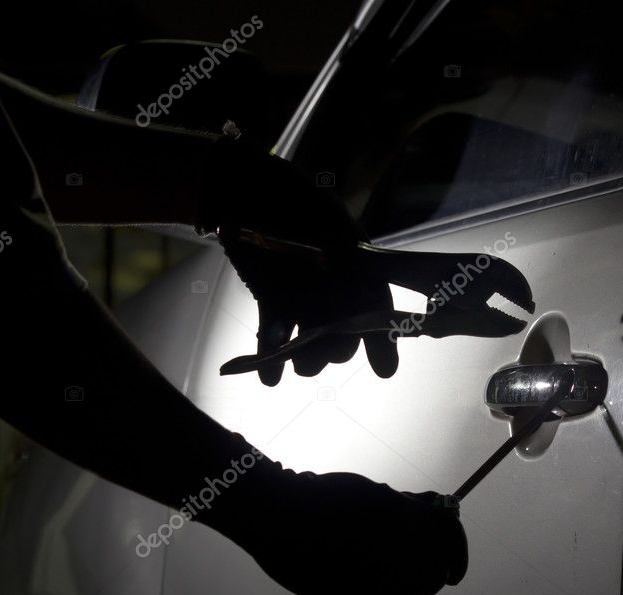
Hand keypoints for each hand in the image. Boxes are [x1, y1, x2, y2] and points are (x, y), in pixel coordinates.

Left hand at [197, 137, 397, 384]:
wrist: (239, 187)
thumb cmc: (288, 195)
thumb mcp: (326, 218)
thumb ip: (344, 251)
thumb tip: (360, 284)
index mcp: (356, 265)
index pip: (378, 307)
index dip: (382, 339)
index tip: (383, 370)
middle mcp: (334, 286)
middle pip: (344, 332)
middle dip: (335, 349)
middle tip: (319, 353)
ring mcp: (303, 296)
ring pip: (313, 341)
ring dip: (306, 358)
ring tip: (294, 364)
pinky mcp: (273, 301)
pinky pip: (277, 336)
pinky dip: (271, 358)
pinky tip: (269, 378)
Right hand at [226, 467, 467, 594]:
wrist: (283, 519)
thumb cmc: (329, 499)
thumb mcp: (376, 494)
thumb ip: (406, 509)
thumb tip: (425, 516)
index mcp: (418, 528)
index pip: (453, 541)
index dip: (455, 549)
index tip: (453, 560)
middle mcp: (408, 563)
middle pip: (432, 579)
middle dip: (421, 569)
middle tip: (400, 556)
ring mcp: (382, 590)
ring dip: (395, 591)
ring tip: (372, 570)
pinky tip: (353, 587)